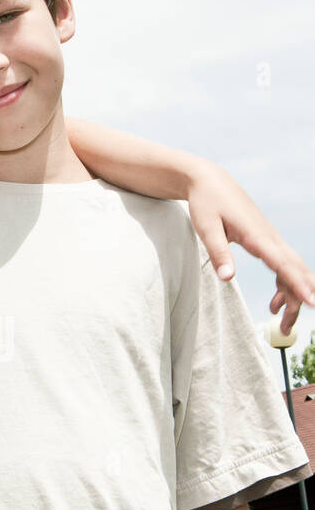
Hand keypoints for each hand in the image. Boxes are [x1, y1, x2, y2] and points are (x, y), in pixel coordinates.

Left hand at [186, 165, 314, 334]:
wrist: (209, 181)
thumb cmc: (206, 202)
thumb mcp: (206, 226)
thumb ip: (219, 252)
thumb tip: (227, 278)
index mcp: (257, 235)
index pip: (283, 264)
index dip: (298, 284)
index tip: (313, 301)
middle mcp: (270, 238)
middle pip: (294, 271)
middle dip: (298, 298)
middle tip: (288, 328)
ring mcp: (271, 239)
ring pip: (292, 271)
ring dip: (292, 296)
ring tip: (282, 325)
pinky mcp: (266, 241)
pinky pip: (283, 267)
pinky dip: (284, 286)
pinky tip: (274, 304)